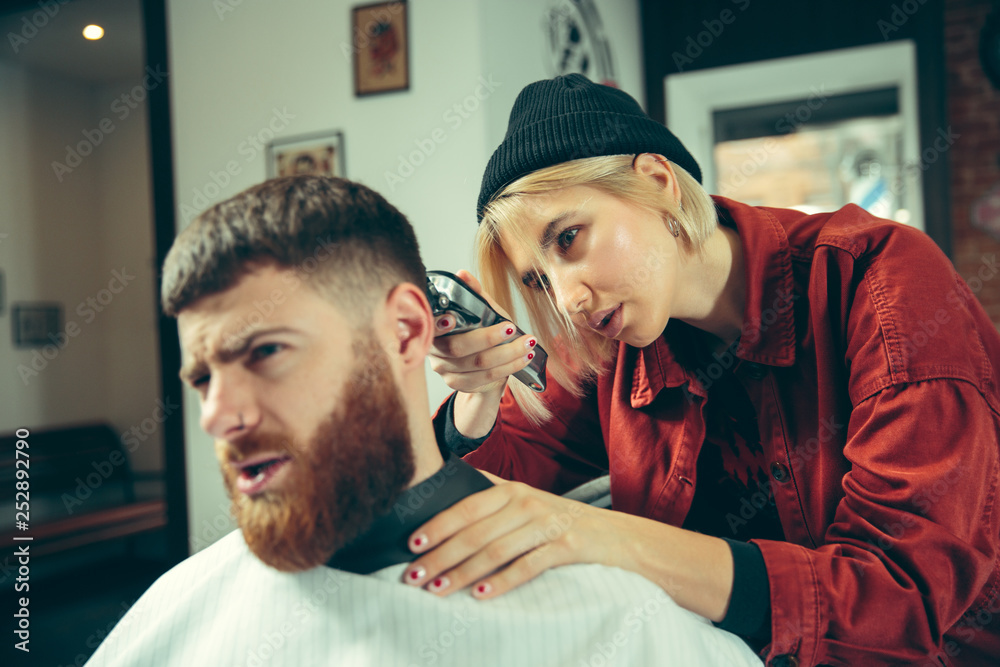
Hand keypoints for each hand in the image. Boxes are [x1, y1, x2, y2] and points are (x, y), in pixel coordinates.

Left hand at [400, 479, 630, 599]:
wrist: (616, 536)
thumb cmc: (558, 522)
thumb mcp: (526, 502)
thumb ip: (490, 498)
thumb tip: (441, 496)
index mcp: (511, 490)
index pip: (465, 508)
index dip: (437, 526)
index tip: (411, 545)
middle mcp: (526, 502)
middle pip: (475, 532)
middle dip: (440, 556)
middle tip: (414, 577)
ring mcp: (547, 523)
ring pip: (496, 551)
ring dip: (462, 573)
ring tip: (438, 589)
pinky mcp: (567, 546)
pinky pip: (527, 566)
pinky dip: (502, 581)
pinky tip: (480, 595)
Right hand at [428, 270, 536, 394]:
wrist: (483, 364)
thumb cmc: (479, 331)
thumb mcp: (479, 310)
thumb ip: (472, 293)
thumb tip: (463, 274)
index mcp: (434, 328)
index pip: (430, 327)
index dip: (438, 324)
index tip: (452, 318)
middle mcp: (435, 352)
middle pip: (458, 348)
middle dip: (488, 338)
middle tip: (511, 328)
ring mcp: (445, 371)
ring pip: (477, 364)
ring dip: (507, 353)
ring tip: (528, 343)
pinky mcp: (459, 384)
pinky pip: (486, 378)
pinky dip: (509, 367)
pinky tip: (523, 358)